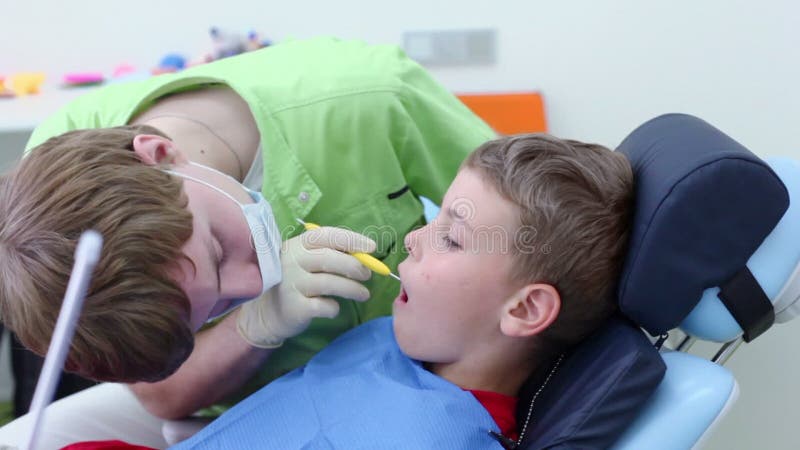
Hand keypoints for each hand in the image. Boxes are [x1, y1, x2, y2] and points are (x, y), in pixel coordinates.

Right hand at [236, 226, 375, 347]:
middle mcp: (292, 261)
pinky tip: (333, 309)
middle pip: (330, 258)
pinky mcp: (294, 307)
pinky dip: (334, 308)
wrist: (267, 313)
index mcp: (297, 245)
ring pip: (330, 283)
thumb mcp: (307, 261)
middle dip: (355, 266)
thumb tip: (366, 255)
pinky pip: (323, 306)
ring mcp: (291, 284)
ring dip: (353, 289)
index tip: (371, 247)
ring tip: (364, 294)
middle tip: (368, 274)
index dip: (351, 239)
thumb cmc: (296, 282)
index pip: (326, 236)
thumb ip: (331, 254)